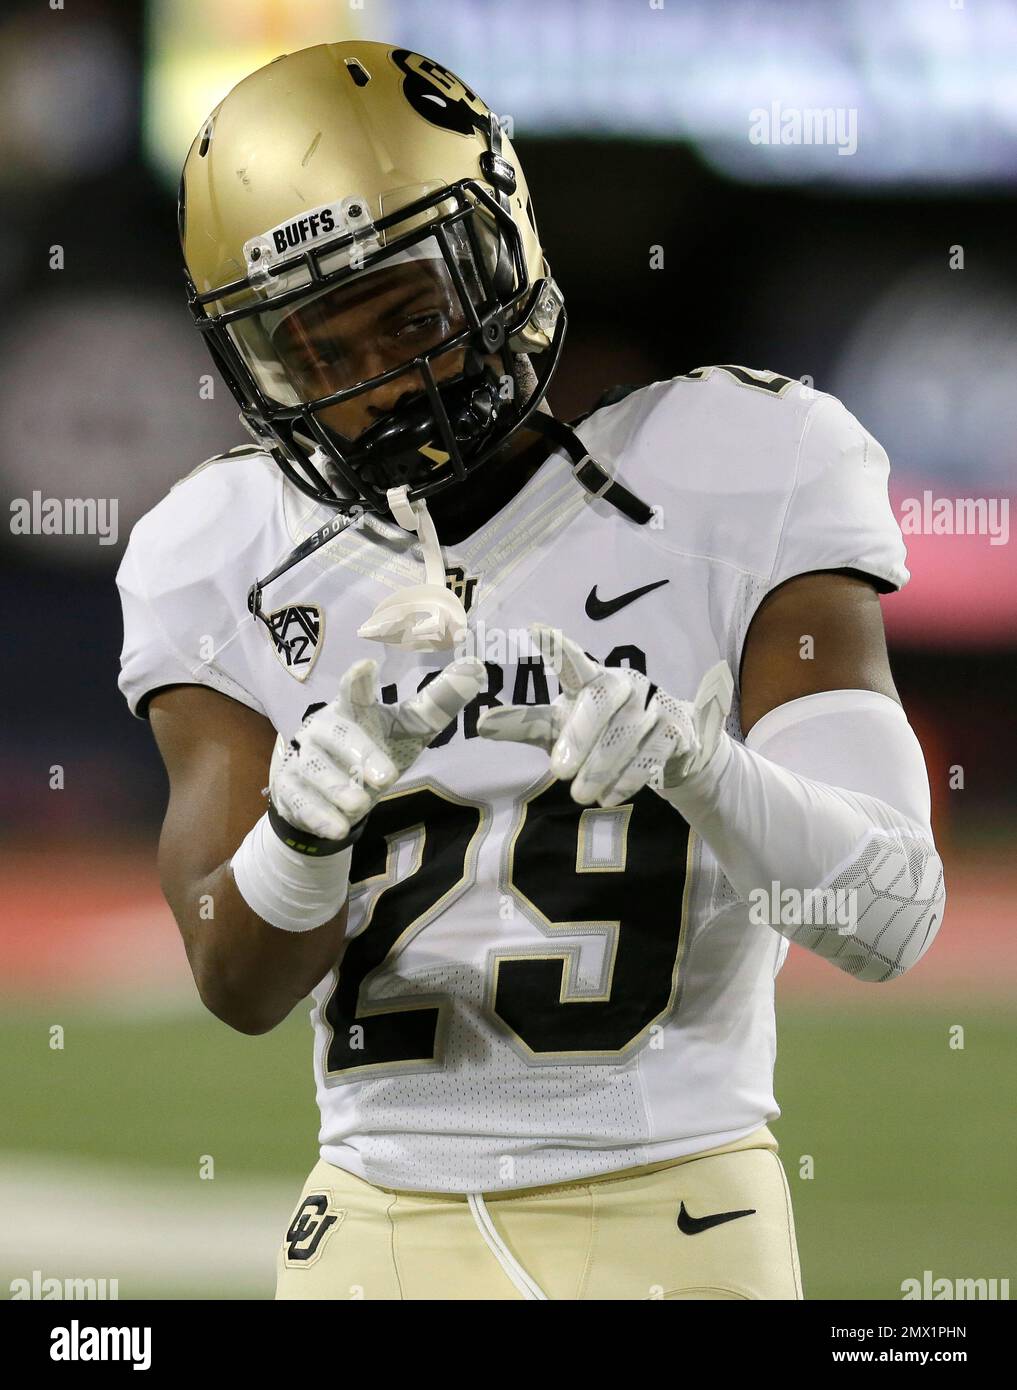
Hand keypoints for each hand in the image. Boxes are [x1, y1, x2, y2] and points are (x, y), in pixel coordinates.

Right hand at [270, 655, 485, 842]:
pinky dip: (319, 816)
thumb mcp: (407, 730)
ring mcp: (303, 759)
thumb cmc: (372, 747)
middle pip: (339, 737)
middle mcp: (323, 729)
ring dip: (338, 789)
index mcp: (351, 709)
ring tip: (360, 806)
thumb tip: (476, 669)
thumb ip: (437, 704)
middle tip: (385, 778)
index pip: (353, 691)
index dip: (358, 681)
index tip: (366, 667)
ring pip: (316, 771)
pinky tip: (337, 829)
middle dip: (361, 755)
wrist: (326, 787)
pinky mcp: (290, 790)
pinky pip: (302, 802)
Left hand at [476, 623, 731, 806]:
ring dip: (602, 768)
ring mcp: (654, 703)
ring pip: (627, 732)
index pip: (574, 661)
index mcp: (593, 679)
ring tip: (582, 796)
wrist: (665, 751)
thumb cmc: (601, 733)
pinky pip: (653, 752)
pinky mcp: (676, 728)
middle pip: (601, 700)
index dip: (558, 647)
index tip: (536, 629)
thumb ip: (525, 725)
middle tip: (559, 773)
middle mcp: (625, 683)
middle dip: (580, 736)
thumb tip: (479, 723)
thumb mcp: (561, 729)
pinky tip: (611, 797)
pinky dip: (630, 778)